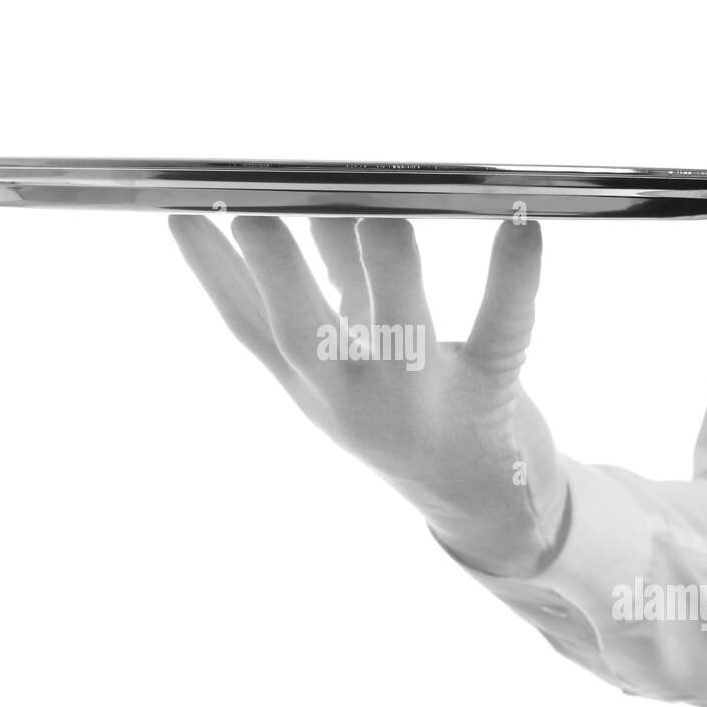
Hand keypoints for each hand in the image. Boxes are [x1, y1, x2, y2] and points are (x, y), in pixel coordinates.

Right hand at [170, 213, 568, 577]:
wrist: (479, 502)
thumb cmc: (407, 410)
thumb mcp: (353, 356)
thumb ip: (336, 281)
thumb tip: (323, 204)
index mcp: (313, 385)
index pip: (248, 327)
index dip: (212, 274)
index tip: (184, 218)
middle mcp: (355, 397)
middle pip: (303, 334)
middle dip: (280, 275)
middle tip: (260, 216)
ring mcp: (420, 398)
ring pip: (399, 329)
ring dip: (390, 263)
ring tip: (383, 213)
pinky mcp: (490, 391)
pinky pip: (502, 330)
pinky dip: (514, 278)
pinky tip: (522, 229)